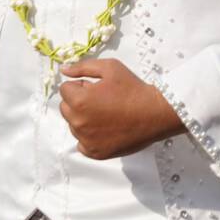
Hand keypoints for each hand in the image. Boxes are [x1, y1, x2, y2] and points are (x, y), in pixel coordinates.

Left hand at [59, 58, 184, 159]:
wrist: (155, 113)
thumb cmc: (133, 89)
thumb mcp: (110, 68)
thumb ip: (83, 67)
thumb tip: (64, 70)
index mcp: (80, 101)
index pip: (64, 90)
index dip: (80, 85)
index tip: (96, 87)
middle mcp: (79, 122)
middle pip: (66, 108)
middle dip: (78, 101)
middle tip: (101, 99)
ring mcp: (86, 140)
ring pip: (74, 125)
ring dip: (84, 118)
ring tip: (106, 114)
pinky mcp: (95, 152)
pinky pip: (81, 143)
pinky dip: (89, 136)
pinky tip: (105, 128)